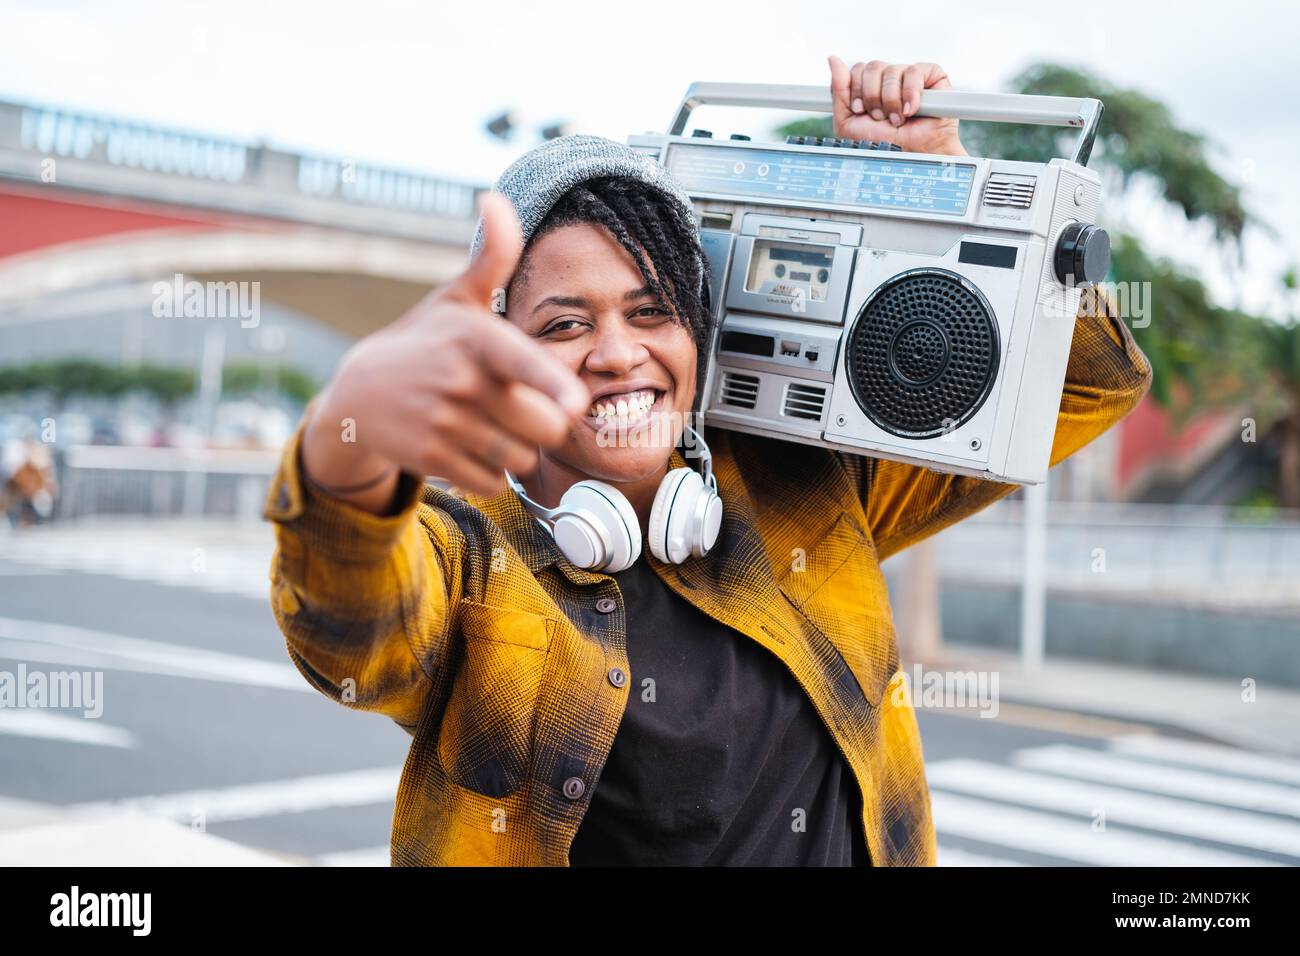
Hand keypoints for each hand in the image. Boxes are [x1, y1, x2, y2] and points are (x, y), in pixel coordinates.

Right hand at [301, 191, 590, 504]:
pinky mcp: (431, 459)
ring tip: (498, 429)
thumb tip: (498, 199)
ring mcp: (442, 423)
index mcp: (474, 339)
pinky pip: (492, 482)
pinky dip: (493, 474)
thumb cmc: (425, 344)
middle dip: (546, 424)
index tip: (574, 402)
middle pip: (541, 424)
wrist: (357, 396)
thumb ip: (491, 256)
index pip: (520, 363)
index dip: (551, 386)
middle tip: (528, 412)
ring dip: (520, 451)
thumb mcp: (456, 299)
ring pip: (520, 457)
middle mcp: (458, 381)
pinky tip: (475, 451)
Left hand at [827, 56, 966, 156]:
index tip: (860, 111)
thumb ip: (838, 90)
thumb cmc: (880, 146)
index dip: (856, 90)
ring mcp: (910, 78)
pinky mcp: (932, 78)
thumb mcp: (848, 122)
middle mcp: (889, 80)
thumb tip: (833, 59)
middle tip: (880, 117)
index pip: (858, 69)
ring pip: (892, 70)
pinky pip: (915, 71)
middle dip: (872, 96)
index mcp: (870, 87)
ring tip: (897, 120)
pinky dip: (910, 93)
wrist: (908, 159)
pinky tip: (911, 111)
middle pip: (873, 67)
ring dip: (890, 100)